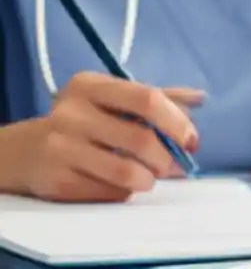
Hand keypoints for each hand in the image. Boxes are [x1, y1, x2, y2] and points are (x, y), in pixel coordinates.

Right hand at [3, 72, 201, 202]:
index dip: (177, 122)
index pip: (146, 99)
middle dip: (167, 157)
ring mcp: (61, 148)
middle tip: (173, 165)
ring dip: (150, 178)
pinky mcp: (57, 181)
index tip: (191, 139)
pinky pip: (110, 192)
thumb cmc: (82, 121)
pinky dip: (127, 191)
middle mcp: (71, 113)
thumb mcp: (112, 99)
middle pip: (141, 138)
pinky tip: (123, 184)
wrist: (23, 151)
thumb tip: (200, 98)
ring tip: (150, 176)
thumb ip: (157, 97)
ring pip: (128, 171)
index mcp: (90, 86)